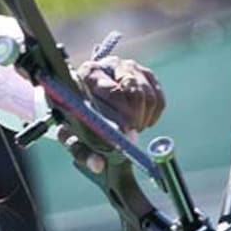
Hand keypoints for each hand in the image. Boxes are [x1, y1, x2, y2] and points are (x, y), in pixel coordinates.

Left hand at [59, 56, 164, 173]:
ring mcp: (130, 67)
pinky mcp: (145, 75)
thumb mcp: (71, 134)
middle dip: (134, 118)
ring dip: (143, 118)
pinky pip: (158, 98)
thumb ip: (82, 150)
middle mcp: (110, 65)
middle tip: (129, 135)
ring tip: (130, 129)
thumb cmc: (73, 116)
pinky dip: (152, 115)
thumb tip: (99, 165)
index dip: (122, 116)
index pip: (112, 92)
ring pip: (148, 95)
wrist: (77, 97)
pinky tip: (140, 122)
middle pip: (135, 91)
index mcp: (88, 74)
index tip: (125, 135)